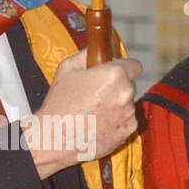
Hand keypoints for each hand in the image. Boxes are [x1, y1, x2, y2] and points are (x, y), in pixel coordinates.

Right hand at [24, 49, 141, 178]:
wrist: (54, 138)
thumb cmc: (59, 105)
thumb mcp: (67, 68)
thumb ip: (86, 54)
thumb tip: (95, 50)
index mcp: (115, 74)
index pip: (134, 65)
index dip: (123, 67)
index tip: (114, 71)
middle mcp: (126, 94)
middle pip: (128, 85)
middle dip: (115, 87)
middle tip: (94, 93)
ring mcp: (128, 114)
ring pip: (126, 104)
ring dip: (115, 105)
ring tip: (92, 111)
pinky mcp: (127, 132)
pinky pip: (125, 121)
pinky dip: (115, 121)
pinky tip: (97, 122)